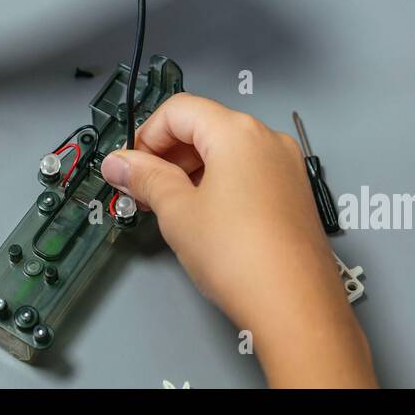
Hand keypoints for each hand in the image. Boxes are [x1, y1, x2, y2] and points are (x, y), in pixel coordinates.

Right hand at [100, 94, 375, 387]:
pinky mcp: (293, 193)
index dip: (146, 135)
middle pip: (204, 126)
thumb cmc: (244, 259)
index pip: (178, 109)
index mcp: (237, 132)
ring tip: (171, 207)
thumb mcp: (177, 212)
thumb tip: (121, 163)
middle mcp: (267, 140)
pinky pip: (248, 171)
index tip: (130, 164)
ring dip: (192, 170)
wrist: (294, 305)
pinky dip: (219, 183)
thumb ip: (144, 178)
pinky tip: (204, 218)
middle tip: (143, 188)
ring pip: (226, 150)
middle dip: (167, 154)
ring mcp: (286, 166)